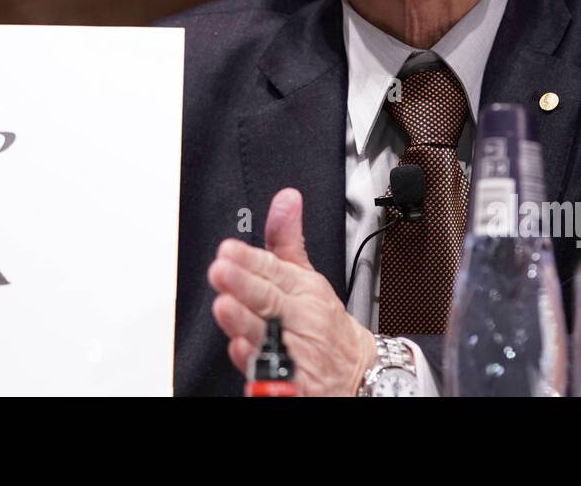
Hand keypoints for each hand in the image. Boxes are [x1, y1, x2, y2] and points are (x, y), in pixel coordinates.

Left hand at [207, 188, 377, 395]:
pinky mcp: (295, 383)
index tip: (228, 249)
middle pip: (268, 299)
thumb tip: (286, 199)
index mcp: (304, 290)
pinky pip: (276, 374)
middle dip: (244, 284)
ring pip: (267, 336)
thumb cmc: (326, 324)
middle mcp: (300, 320)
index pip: (274, 270)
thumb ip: (288, 240)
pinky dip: (258, 365)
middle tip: (221, 269)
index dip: (250, 259)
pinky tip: (242, 350)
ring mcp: (297, 352)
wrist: (359, 373)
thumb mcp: (310, 277)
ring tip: (225, 307)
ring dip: (245, 322)